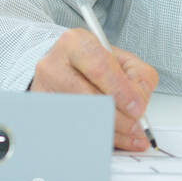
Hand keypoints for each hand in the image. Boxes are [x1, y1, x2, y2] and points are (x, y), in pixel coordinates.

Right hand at [30, 28, 159, 150]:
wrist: (62, 68)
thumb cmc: (94, 64)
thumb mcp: (121, 60)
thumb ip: (138, 77)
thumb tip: (139, 104)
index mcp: (76, 43)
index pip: (100, 68)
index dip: (122, 91)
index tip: (137, 108)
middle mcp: (54, 64)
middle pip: (89, 96)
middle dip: (118, 116)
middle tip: (135, 127)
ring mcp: (43, 88)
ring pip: (80, 116)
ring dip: (109, 130)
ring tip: (128, 134)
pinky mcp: (42, 110)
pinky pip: (71, 129)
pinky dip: (95, 137)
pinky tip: (110, 137)